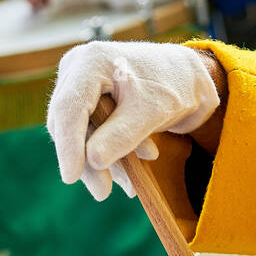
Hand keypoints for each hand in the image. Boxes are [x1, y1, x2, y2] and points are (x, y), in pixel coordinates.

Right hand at [47, 40, 219, 199]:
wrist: (188, 78)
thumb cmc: (173, 86)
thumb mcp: (152, 112)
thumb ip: (122, 135)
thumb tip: (92, 161)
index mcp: (90, 63)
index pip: (69, 107)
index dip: (68, 145)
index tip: (72, 177)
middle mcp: (77, 71)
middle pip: (68, 124)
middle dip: (86, 161)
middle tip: (102, 193)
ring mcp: (80, 87)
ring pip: (77, 134)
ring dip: (101, 163)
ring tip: (129, 185)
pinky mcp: (87, 104)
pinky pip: (89, 136)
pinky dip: (108, 156)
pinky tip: (129, 175)